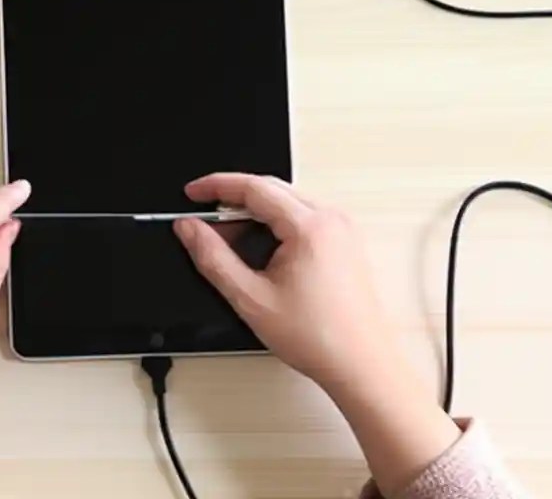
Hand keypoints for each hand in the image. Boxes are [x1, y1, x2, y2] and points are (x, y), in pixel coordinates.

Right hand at [173, 173, 391, 389]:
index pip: (253, 188)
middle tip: (204, 218)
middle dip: (232, 199)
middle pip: (271, 189)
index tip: (193, 193)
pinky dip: (276, 223)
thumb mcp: (251, 298)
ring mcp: (342, 230)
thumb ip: (213, 257)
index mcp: (310, 227)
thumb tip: (190, 229)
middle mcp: (331, 220)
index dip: (216, 186)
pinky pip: (304, 216)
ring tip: (229, 240)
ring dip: (255, 212)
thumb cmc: (319, 337)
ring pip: (287, 202)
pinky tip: (260, 249)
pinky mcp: (345, 242)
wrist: (361, 364)